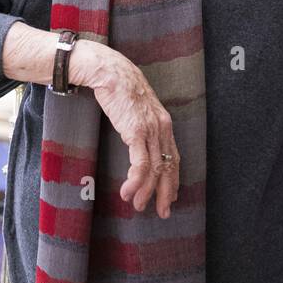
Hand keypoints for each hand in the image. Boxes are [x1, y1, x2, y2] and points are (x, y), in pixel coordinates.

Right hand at [72, 41, 179, 218]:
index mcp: (163, 123)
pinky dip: (136, 181)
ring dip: (147, 191)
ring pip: (155, 170)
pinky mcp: (136, 131)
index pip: (174, 158)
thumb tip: (136, 140)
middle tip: (162, 212)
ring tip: (138, 205)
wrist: (109, 70)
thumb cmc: (118, 87)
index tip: (169, 196)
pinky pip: (141, 164)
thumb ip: (141, 124)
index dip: (172, 180)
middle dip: (165, 193)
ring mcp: (151, 130)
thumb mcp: (136, 109)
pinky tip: (129, 192)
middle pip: (169, 167)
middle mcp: (162, 128)